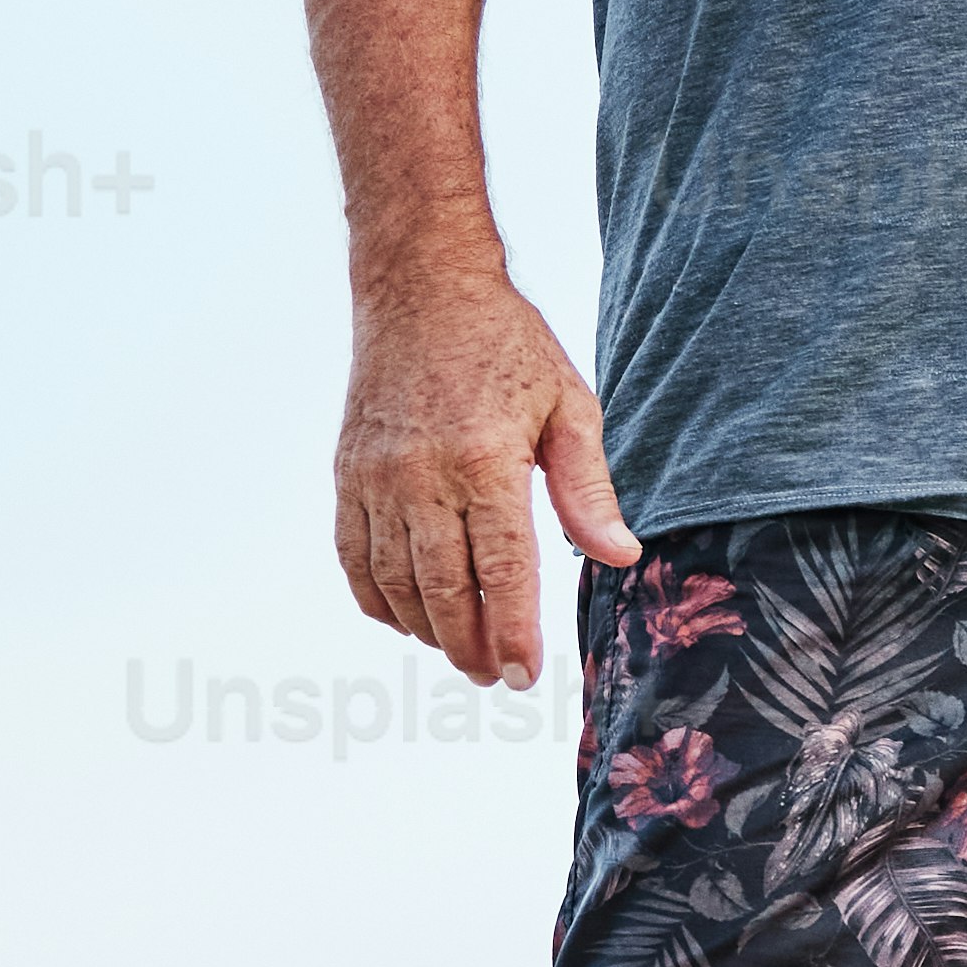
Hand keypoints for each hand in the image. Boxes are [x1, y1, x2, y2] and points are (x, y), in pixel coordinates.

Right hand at [335, 260, 637, 689]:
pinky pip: (353, 556)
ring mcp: (375, 477)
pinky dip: (378, 598)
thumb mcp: (568, 406)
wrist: (420, 289)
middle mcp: (421, 475)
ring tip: (460, 651)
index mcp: (484, 460)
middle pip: (443, 589)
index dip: (513, 632)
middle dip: (471, 645)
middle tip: (495, 677)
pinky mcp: (347, 473)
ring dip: (427, 629)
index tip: (524, 675)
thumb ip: (588, 490)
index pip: (501, 570)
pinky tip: (408, 617)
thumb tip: (619, 556)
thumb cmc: (506, 346)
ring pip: (394, 582)